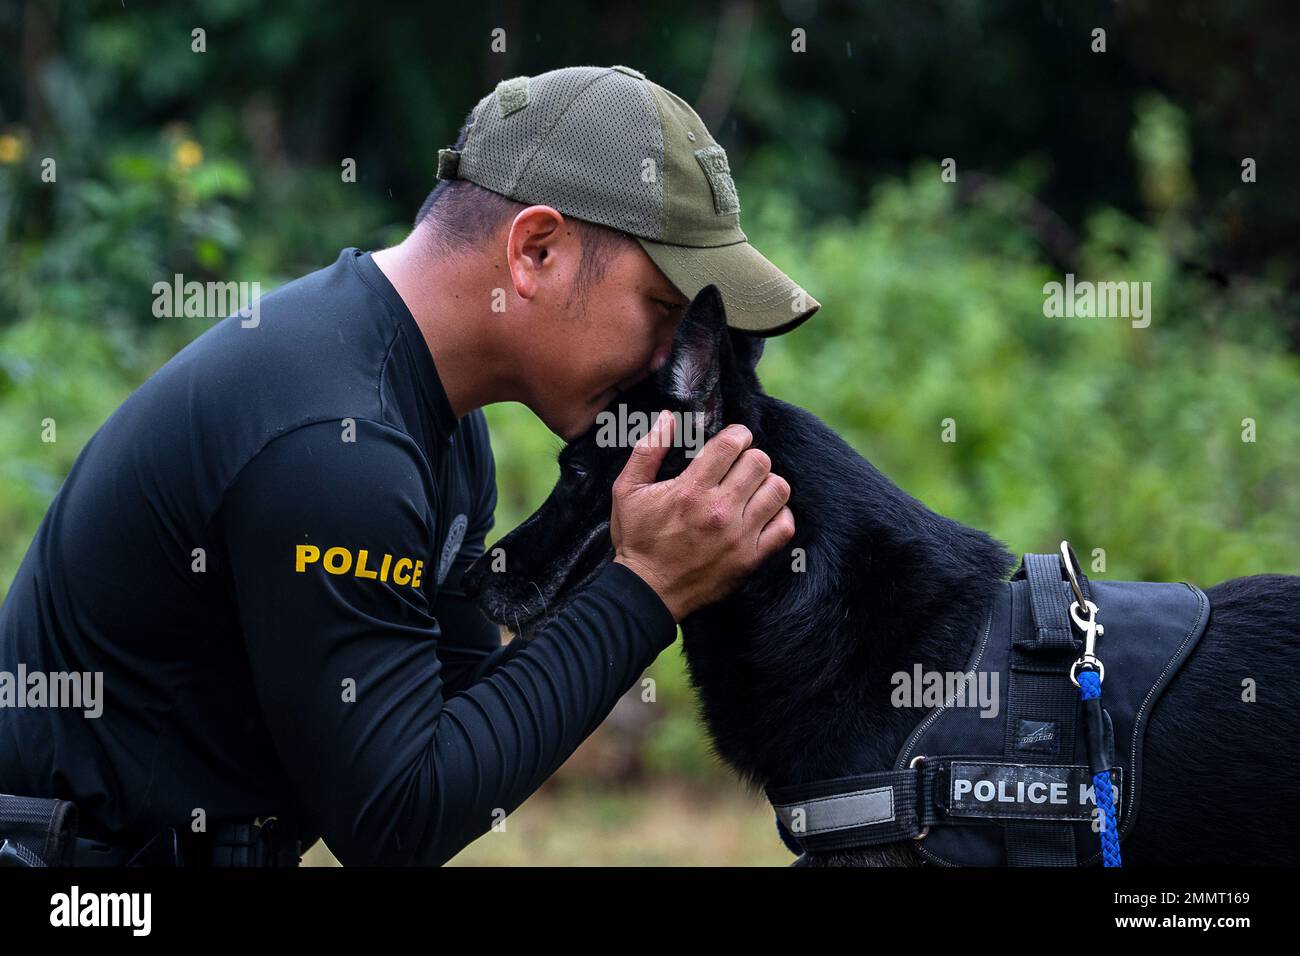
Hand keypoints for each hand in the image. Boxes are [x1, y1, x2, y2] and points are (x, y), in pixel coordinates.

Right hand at [610, 410, 794, 621]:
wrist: (648, 592)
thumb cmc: (637, 540)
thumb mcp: (627, 491)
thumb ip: (648, 451)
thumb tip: (669, 417)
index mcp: (691, 490)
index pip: (733, 444)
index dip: (737, 435)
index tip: (731, 441)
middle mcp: (720, 511)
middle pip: (760, 462)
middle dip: (750, 457)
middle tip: (738, 466)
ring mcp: (740, 536)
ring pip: (777, 490)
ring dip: (766, 483)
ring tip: (750, 488)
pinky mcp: (751, 558)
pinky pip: (784, 525)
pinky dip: (778, 514)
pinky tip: (760, 513)